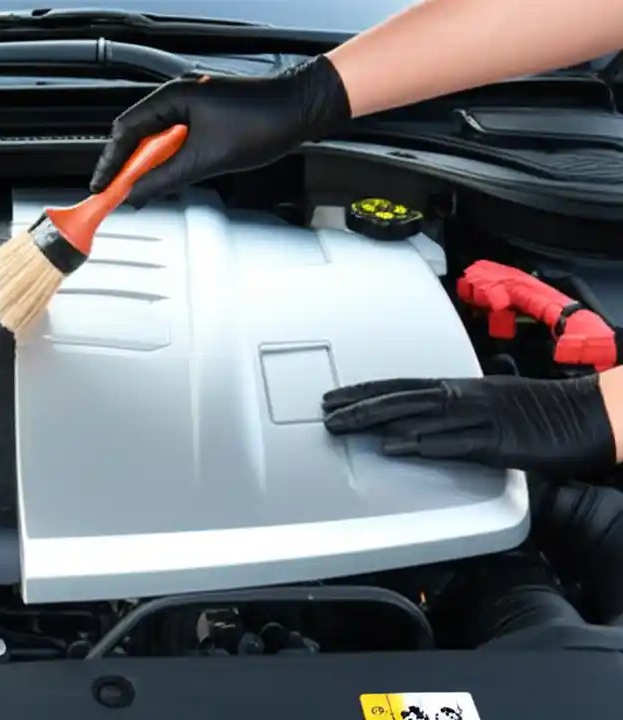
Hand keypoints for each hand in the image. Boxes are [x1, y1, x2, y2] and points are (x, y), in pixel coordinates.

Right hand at [90, 55, 350, 206]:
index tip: (101, 187)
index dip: (110, 163)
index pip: (125, 132)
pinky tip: (166, 176)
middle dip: (125, 166)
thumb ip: (164, 179)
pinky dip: (167, 161)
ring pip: (156, 140)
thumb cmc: (263, 121)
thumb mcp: (205, 159)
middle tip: (116, 193)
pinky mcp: (205, 118)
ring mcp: (192, 106)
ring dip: (147, 165)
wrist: (301, 110)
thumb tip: (137, 194)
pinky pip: (175, 141)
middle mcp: (178, 97)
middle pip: (136, 135)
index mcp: (172, 97)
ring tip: (141, 189)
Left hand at [321, 375, 616, 472]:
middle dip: (358, 404)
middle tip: (325, 412)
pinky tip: (396, 446)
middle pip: (401, 397)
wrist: (591, 415)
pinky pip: (454, 441)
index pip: (403, 386)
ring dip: (376, 421)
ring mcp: (480, 417)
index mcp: (462, 388)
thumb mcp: (489, 407)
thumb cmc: (543, 412)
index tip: (335, 397)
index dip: (366, 391)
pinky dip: (422, 442)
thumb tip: (419, 428)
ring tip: (343, 426)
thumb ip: (454, 415)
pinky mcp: (498, 440)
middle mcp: (465, 397)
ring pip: (418, 415)